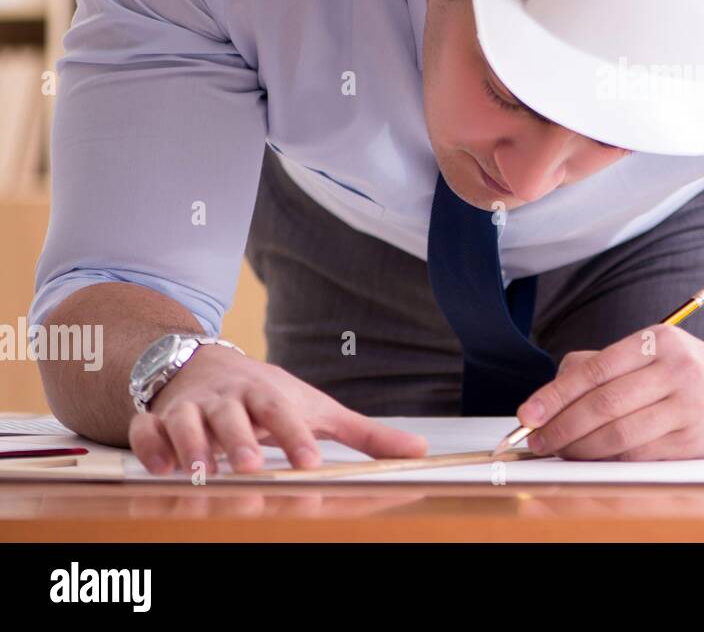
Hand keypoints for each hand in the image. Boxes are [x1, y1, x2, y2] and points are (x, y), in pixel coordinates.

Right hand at [128, 345, 426, 474]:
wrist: (207, 366)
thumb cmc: (270, 397)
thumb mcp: (317, 409)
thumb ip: (365, 434)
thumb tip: (418, 451)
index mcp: (269, 393)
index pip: (285, 412)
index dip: (297, 436)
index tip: (310, 463)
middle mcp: (229, 398)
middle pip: (233, 416)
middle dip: (241, 440)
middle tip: (252, 467)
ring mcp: (191, 409)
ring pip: (188, 422)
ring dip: (194, 446)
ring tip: (203, 474)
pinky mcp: (158, 421)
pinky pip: (146, 431)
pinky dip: (151, 448)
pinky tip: (162, 470)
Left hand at [515, 324, 703, 460]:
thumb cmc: (693, 375)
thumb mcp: (656, 352)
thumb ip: (604, 364)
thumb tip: (552, 393)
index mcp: (659, 340)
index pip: (596, 368)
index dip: (556, 394)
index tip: (529, 412)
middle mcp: (675, 369)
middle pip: (603, 403)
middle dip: (561, 426)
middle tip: (536, 439)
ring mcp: (686, 406)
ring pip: (617, 434)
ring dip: (580, 447)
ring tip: (559, 450)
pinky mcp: (692, 439)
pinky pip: (637, 453)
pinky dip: (607, 459)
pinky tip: (591, 457)